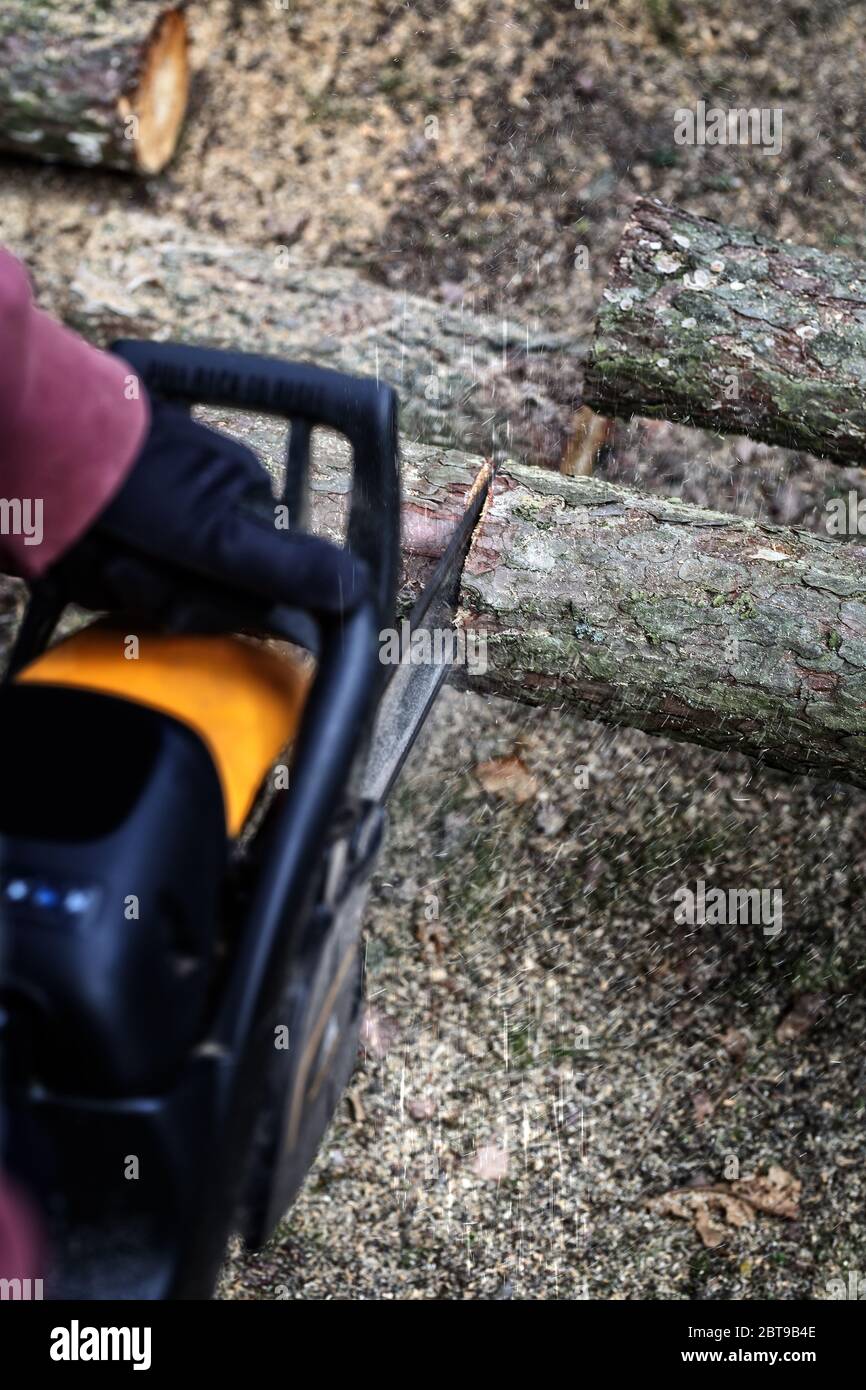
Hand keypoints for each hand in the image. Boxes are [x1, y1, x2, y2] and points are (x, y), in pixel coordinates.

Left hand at [49, 396, 369, 624]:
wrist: (27, 449)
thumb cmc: (125, 482)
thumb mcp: (213, 533)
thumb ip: (283, 567)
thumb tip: (358, 588)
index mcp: (240, 503)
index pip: (249, 593)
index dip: (211, 607)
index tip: (183, 591)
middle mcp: (199, 510)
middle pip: (196, 596)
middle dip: (157, 594)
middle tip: (129, 565)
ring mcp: (150, 516)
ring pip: (147, 592)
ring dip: (115, 585)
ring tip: (95, 550)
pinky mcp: (106, 524)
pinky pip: (107, 578)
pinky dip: (86, 574)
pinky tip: (72, 551)